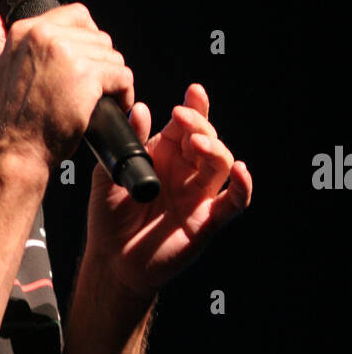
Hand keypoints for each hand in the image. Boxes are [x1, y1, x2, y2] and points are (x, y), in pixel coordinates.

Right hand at [0, 3, 134, 167]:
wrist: (18, 148)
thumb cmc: (12, 116)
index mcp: (26, 30)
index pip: (76, 15)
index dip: (88, 38)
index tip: (87, 62)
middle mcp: (44, 35)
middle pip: (98, 37)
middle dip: (102, 64)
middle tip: (94, 88)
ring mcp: (66, 53)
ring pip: (112, 56)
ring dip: (113, 80)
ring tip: (102, 99)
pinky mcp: (85, 75)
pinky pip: (122, 75)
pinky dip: (124, 94)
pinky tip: (115, 106)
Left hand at [83, 83, 252, 301]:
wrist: (111, 261)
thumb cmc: (108, 219)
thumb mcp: (109, 176)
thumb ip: (127, 145)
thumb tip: (140, 109)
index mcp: (164, 156)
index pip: (185, 126)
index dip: (193, 108)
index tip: (192, 93)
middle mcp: (186, 172)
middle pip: (206, 139)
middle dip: (199, 124)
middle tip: (182, 119)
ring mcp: (199, 195)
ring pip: (221, 164)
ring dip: (215, 148)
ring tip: (197, 143)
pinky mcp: (208, 220)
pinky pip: (234, 202)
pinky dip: (243, 186)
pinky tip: (240, 172)